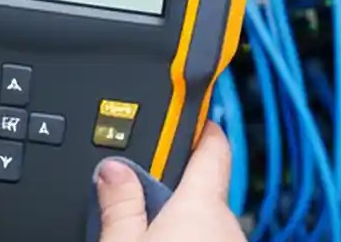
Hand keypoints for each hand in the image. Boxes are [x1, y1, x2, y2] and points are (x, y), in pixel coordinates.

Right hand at [96, 124, 244, 241]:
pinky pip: (211, 241)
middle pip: (203, 188)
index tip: (191, 112)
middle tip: (139, 190)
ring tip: (145, 234)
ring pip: (207, 221)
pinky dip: (191, 241)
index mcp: (201, 204)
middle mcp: (227, 223)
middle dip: (173, 188)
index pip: (212, 145)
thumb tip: (112, 168)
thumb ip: (119, 204)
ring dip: (183, 223)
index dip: (199, 125)